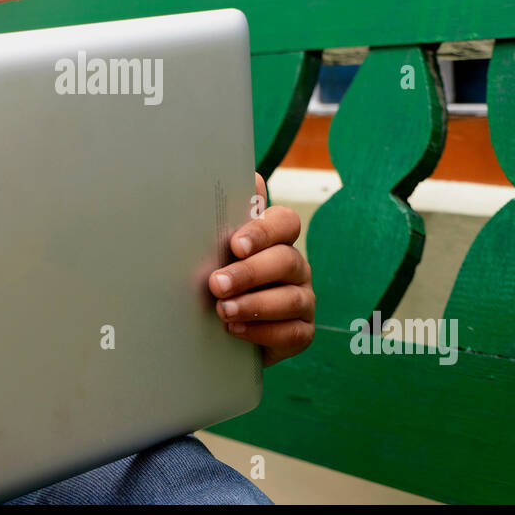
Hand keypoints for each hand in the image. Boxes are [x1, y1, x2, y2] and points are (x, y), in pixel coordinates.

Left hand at [209, 172, 314, 367]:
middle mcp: (294, 266)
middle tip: (216, 283)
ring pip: (291, 298)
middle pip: (285, 260)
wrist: (217, 331)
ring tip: (223, 310)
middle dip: (249, 273)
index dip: (262, 232)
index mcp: (276, 239)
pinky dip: (264, 332)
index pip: (284, 223)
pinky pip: (294, 333)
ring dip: (254, 304)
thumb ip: (218, 224)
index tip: (235, 244)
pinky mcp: (302, 331)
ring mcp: (302, 298)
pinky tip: (236, 330)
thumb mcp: (212, 252)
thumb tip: (221, 181)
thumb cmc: (218, 281)